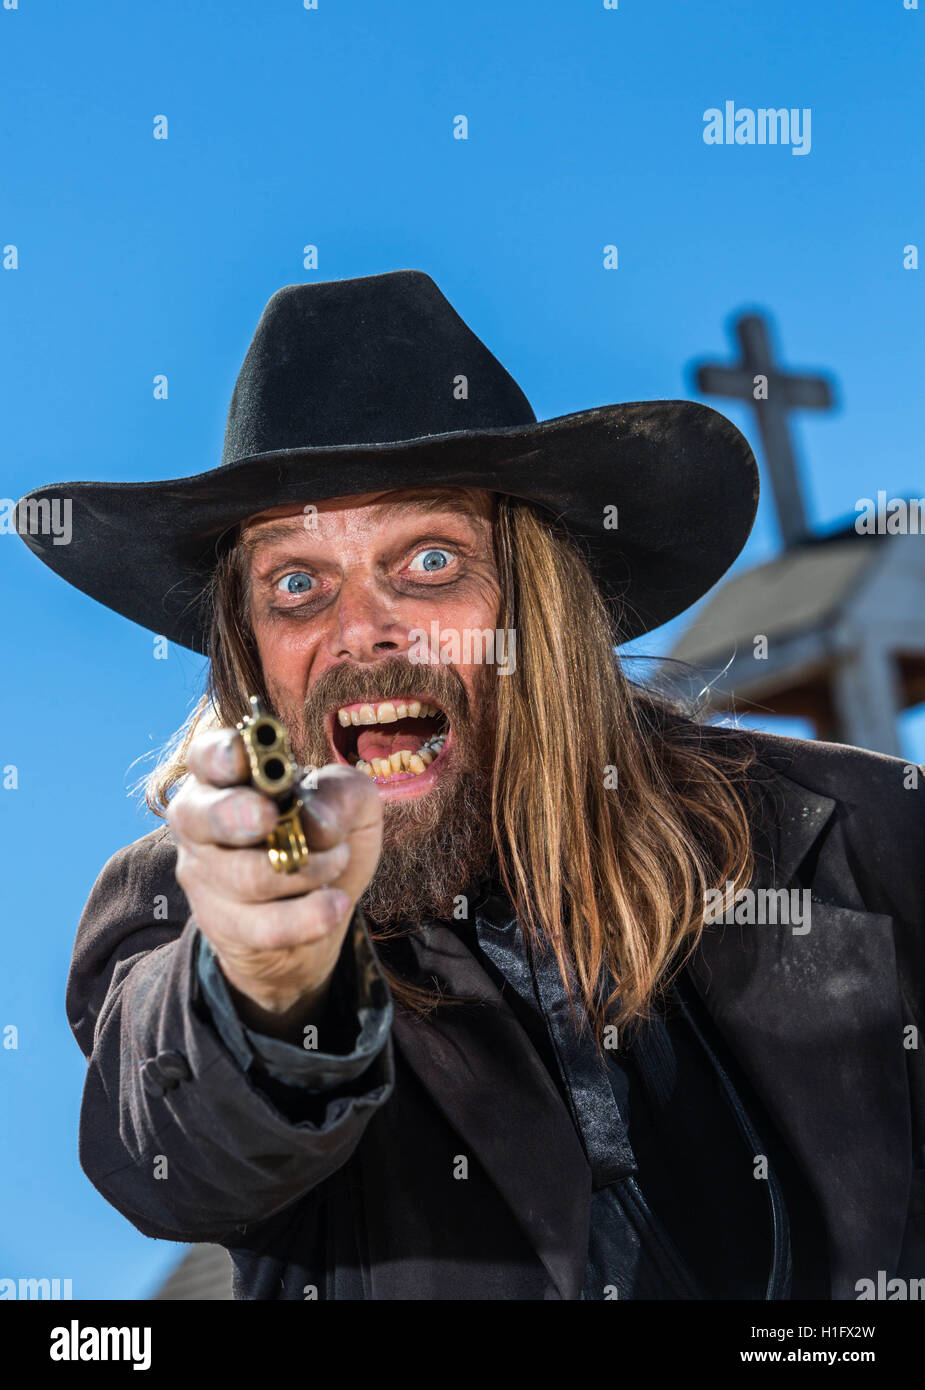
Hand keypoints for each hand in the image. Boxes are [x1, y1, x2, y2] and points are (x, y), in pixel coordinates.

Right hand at [167, 727, 382, 1031]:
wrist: (320, 907)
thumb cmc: (326, 834)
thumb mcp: (350, 803)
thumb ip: (340, 794)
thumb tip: (316, 821)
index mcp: (227, 774)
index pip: (206, 756)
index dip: (220, 754)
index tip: (242, 753)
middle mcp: (202, 818)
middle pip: (198, 815)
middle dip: (234, 814)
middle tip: (268, 817)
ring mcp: (205, 873)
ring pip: (242, 876)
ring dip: (305, 870)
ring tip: (338, 860)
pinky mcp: (222, 923)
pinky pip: (262, 926)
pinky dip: (308, 916)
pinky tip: (336, 904)